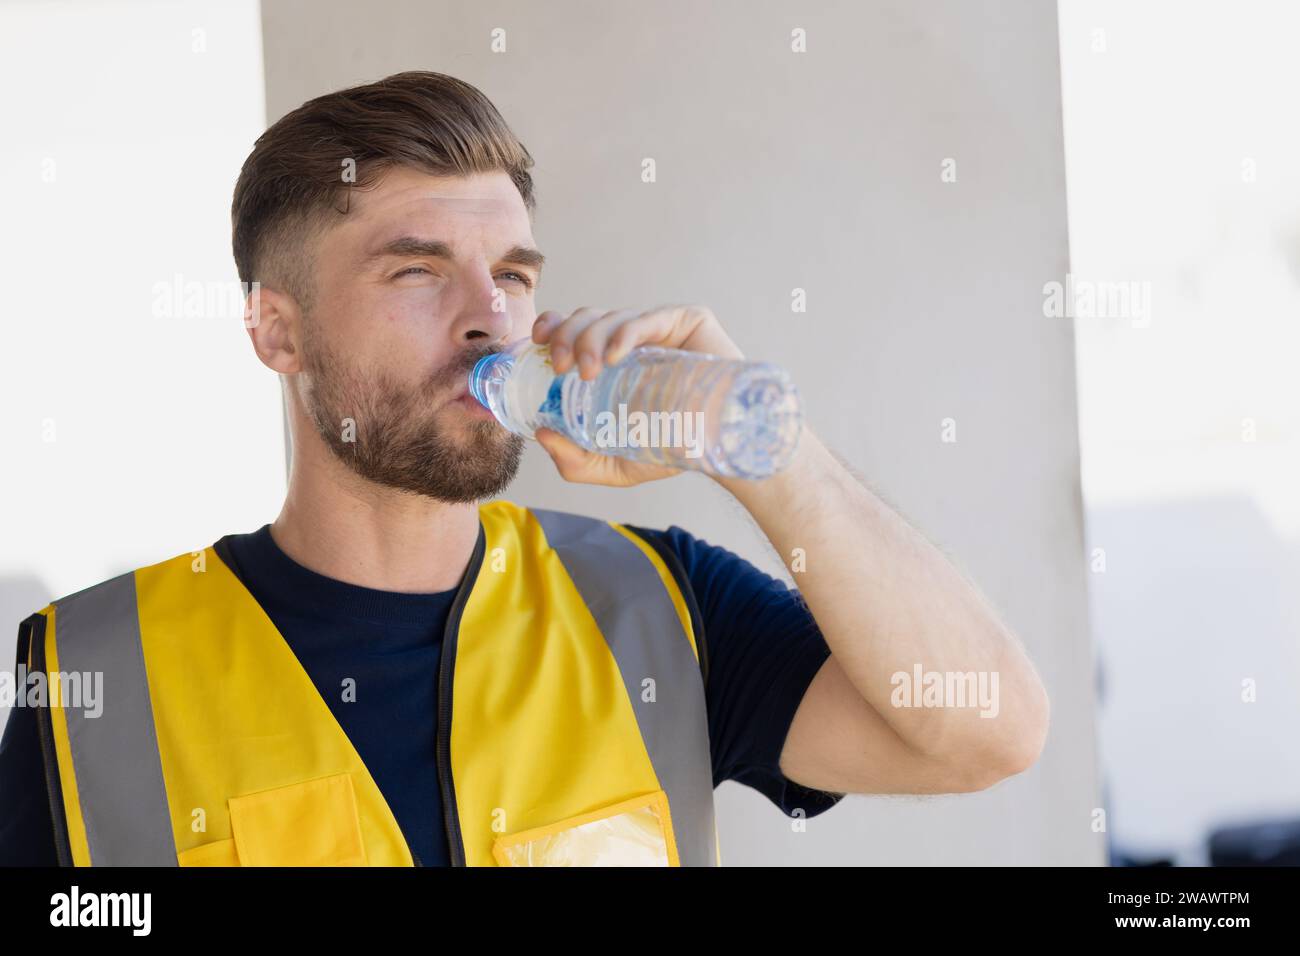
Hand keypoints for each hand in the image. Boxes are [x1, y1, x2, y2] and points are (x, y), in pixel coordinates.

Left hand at [529, 304, 743, 486]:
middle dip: (564, 337)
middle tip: (559, 368)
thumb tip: (542, 434)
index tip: (537, 341)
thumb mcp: (612, 465)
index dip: (552, 326)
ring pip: (610, 316)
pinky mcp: (686, 321)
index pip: (573, 328)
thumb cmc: (670, 450)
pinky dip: (623, 334)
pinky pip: (646, 318)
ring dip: (588, 340)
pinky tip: (614, 357)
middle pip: (586, 318)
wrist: (721, 451)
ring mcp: (659, 328)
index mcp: (610, 360)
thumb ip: (575, 461)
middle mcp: (631, 339)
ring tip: (586, 373)